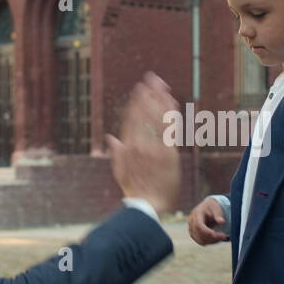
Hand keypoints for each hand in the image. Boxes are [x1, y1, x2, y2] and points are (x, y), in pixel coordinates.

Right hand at [106, 72, 180, 214]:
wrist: (149, 205)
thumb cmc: (135, 190)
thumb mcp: (120, 172)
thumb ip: (117, 153)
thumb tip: (111, 137)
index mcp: (129, 146)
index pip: (133, 118)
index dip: (137, 101)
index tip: (141, 88)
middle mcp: (141, 143)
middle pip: (145, 113)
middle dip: (149, 94)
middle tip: (153, 78)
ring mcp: (155, 147)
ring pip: (157, 118)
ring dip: (160, 100)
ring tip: (163, 86)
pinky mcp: (168, 153)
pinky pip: (169, 130)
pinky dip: (170, 115)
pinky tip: (172, 103)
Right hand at [188, 197, 228, 244]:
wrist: (207, 208)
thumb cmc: (212, 207)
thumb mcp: (216, 208)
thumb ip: (218, 215)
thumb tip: (222, 222)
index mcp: (196, 214)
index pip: (199, 225)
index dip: (208, 232)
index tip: (220, 234)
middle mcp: (191, 222)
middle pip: (199, 234)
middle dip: (212, 238)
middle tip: (225, 236)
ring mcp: (191, 229)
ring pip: (200, 240)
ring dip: (212, 241)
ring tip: (223, 236)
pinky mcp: (194, 235)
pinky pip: (201, 242)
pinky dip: (210, 242)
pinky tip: (218, 238)